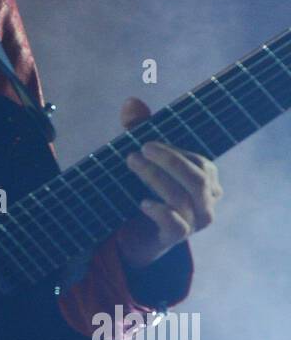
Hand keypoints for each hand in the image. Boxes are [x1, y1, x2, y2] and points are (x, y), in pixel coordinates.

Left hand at [115, 96, 222, 269]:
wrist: (134, 232)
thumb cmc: (145, 187)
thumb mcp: (142, 156)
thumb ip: (138, 128)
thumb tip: (131, 101)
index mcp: (207, 180)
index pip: (200, 162)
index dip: (174, 151)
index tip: (145, 141)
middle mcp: (206, 201)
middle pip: (197, 179)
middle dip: (169, 161)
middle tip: (139, 149)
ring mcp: (194, 222)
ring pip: (183, 199)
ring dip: (156, 178)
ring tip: (132, 163)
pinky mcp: (175, 238)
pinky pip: (176, 225)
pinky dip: (160, 212)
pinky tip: (142, 202)